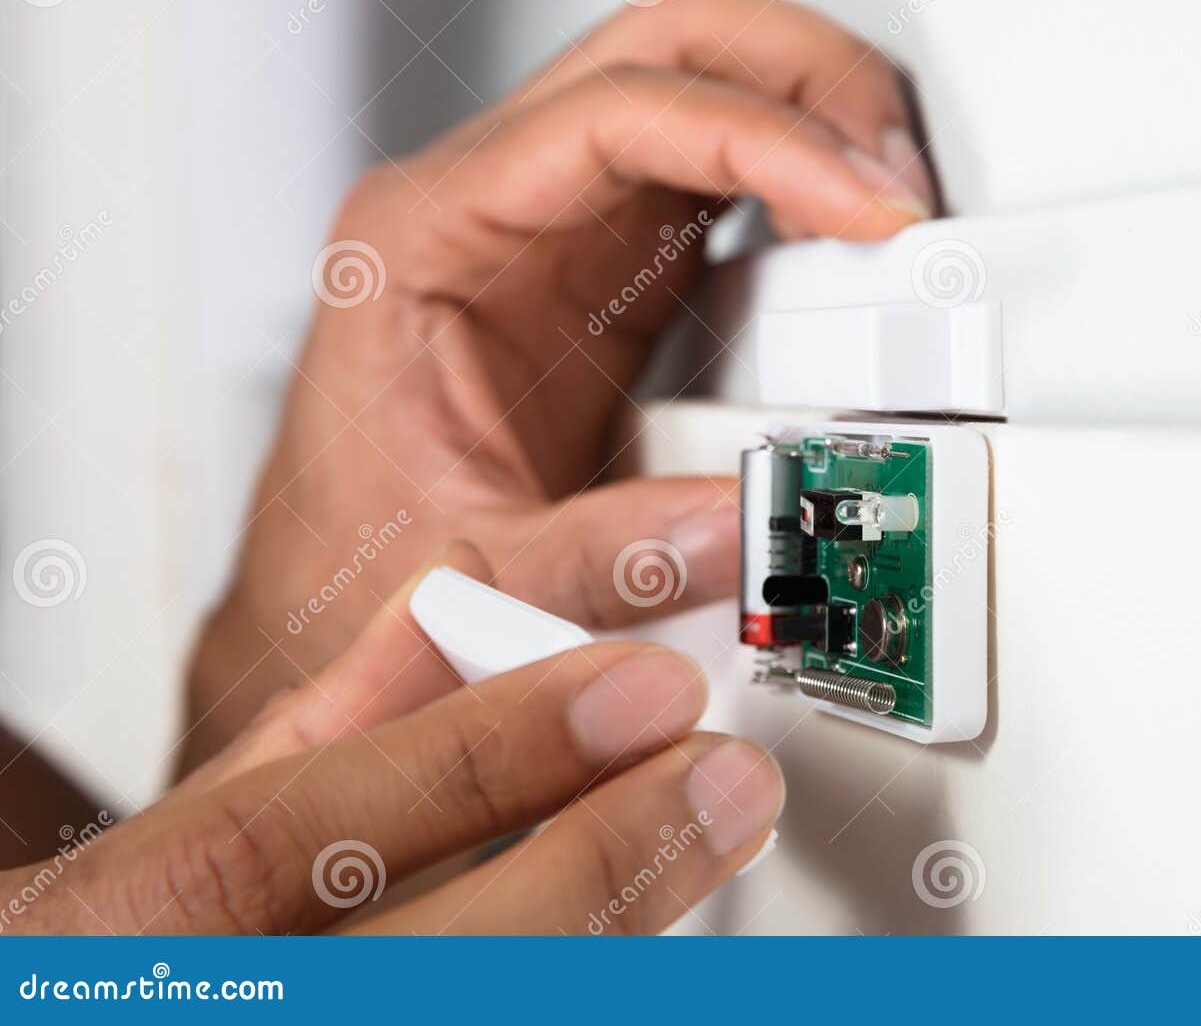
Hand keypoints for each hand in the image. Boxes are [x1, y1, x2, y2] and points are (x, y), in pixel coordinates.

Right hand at [9, 547, 781, 934]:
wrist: (91, 1002)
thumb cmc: (147, 922)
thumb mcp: (215, 798)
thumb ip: (339, 708)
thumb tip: (465, 600)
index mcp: (125, 918)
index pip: (304, 828)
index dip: (484, 754)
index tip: (637, 689)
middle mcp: (195, 999)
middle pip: (427, 962)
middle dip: (599, 863)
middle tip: (725, 781)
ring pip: (483, 1002)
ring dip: (619, 929)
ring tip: (715, 836)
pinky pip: (514, 1011)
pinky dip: (589, 969)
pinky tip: (650, 925)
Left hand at [184, 0, 932, 768]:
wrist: (333, 586)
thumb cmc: (348, 550)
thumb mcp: (469, 565)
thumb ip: (607, 553)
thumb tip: (750, 515)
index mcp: (426, 234)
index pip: (612, 114)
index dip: (757, 136)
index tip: (860, 200)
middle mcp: (496, 203)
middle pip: (668, 47)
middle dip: (805, 82)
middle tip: (896, 178)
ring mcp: (563, 226)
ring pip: (709, 87)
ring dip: (816, 122)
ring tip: (893, 208)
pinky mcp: (618, 273)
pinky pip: (728, 182)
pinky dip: (806, 190)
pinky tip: (850, 243)